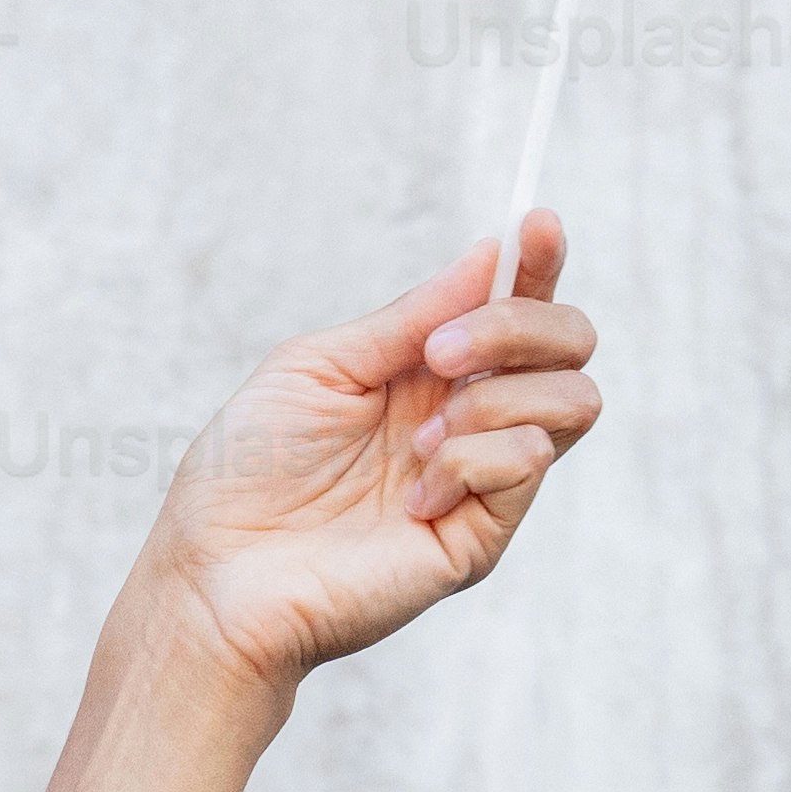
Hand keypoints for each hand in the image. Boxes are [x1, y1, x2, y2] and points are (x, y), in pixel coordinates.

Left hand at [137, 217, 604, 696]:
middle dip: (519, 324)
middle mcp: (467, 419)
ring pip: (573, 401)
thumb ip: (409, 318)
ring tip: (419, 438)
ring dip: (495, 396)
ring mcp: (481, 480)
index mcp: (429, 373)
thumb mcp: (320, 364)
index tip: (538, 224)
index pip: (517, 309)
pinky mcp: (483, 535)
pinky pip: (528, 460)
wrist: (216, 567)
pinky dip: (472, 458)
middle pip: (570, 346)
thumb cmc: (248, 468)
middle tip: (440, 353)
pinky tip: (414, 493)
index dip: (539, 263)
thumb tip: (490, 257)